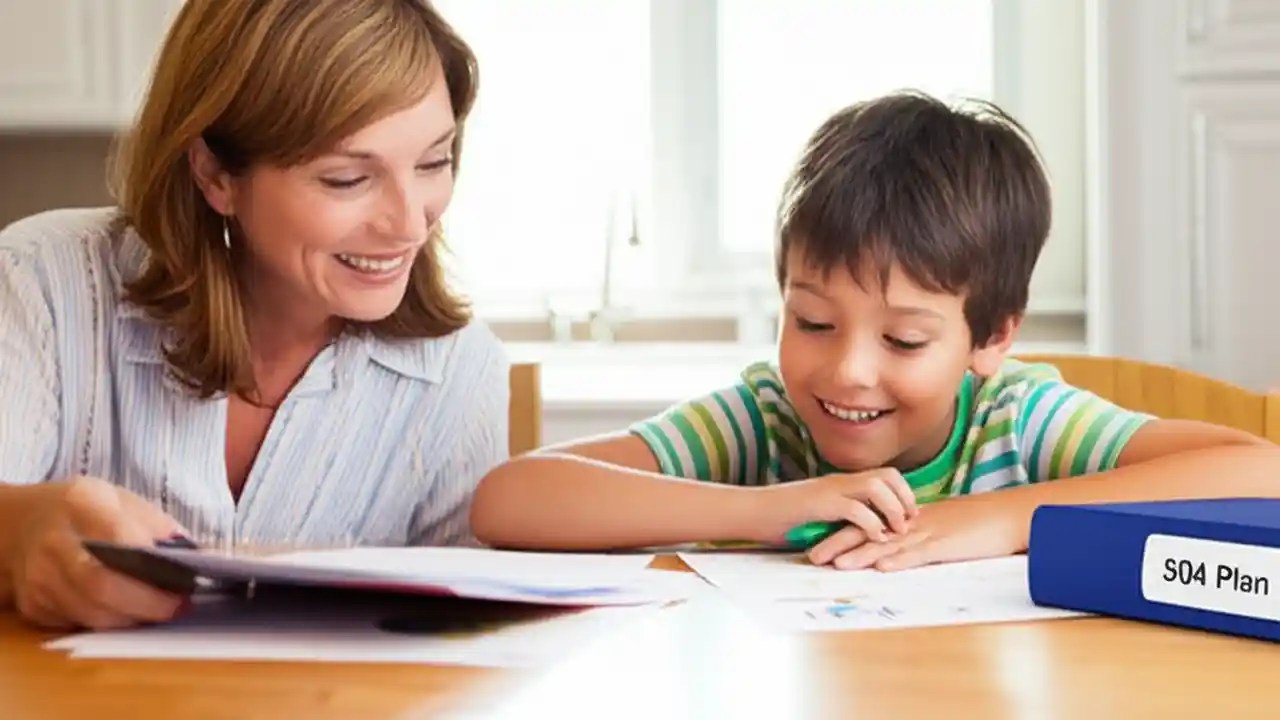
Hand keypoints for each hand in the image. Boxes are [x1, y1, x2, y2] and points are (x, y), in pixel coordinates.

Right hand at [10, 477, 189, 629]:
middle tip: (177, 607)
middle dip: (148, 604)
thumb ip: (158, 526)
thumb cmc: (84, 510)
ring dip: (133, 618)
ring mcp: (38, 578)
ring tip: (159, 610)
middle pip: (102, 586)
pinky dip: (111, 622)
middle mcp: (54, 543)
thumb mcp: (121, 499)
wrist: (21, 524)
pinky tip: (128, 611)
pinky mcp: (33, 606)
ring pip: (92, 614)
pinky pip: (80, 624)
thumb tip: (197, 559)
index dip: (155, 567)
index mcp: (81, 504)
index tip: (187, 583)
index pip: (120, 538)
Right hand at [755, 468, 918, 544]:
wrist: (750, 511)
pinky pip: (854, 508)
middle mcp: (839, 481)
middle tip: (910, 522)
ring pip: (876, 486)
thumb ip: (839, 518)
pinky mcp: (818, 503)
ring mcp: (829, 489)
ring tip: (897, 530)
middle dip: (905, 497)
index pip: (884, 475)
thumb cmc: (778, 517)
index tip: (909, 515)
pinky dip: (870, 523)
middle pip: (888, 475)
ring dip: (893, 508)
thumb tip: (860, 534)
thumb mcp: (818, 516)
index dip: (902, 493)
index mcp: (841, 482)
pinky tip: (875, 538)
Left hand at [806, 493, 1025, 570]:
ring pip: (888, 543)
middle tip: (812, 555)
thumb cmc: (980, 523)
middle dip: (838, 543)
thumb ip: (920, 536)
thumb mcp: (943, 527)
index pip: (870, 524)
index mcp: (910, 519)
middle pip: (870, 532)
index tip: (818, 542)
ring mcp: (929, 534)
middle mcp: (913, 524)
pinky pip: (919, 553)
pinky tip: (882, 566)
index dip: (842, 533)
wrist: (1010, 515)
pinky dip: (900, 560)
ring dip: (860, 553)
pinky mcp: (947, 545)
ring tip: (835, 563)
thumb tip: (897, 548)